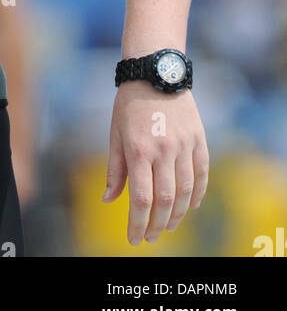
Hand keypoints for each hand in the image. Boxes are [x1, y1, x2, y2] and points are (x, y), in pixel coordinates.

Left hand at [103, 82, 208, 244]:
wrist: (155, 71)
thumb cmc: (129, 103)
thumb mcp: (116, 133)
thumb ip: (115, 169)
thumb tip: (109, 199)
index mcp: (138, 149)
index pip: (141, 199)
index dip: (138, 223)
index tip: (135, 239)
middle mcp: (163, 149)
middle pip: (165, 200)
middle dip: (158, 225)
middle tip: (152, 237)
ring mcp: (184, 144)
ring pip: (186, 190)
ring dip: (178, 214)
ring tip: (170, 225)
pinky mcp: (199, 138)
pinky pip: (202, 173)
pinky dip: (198, 193)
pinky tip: (190, 206)